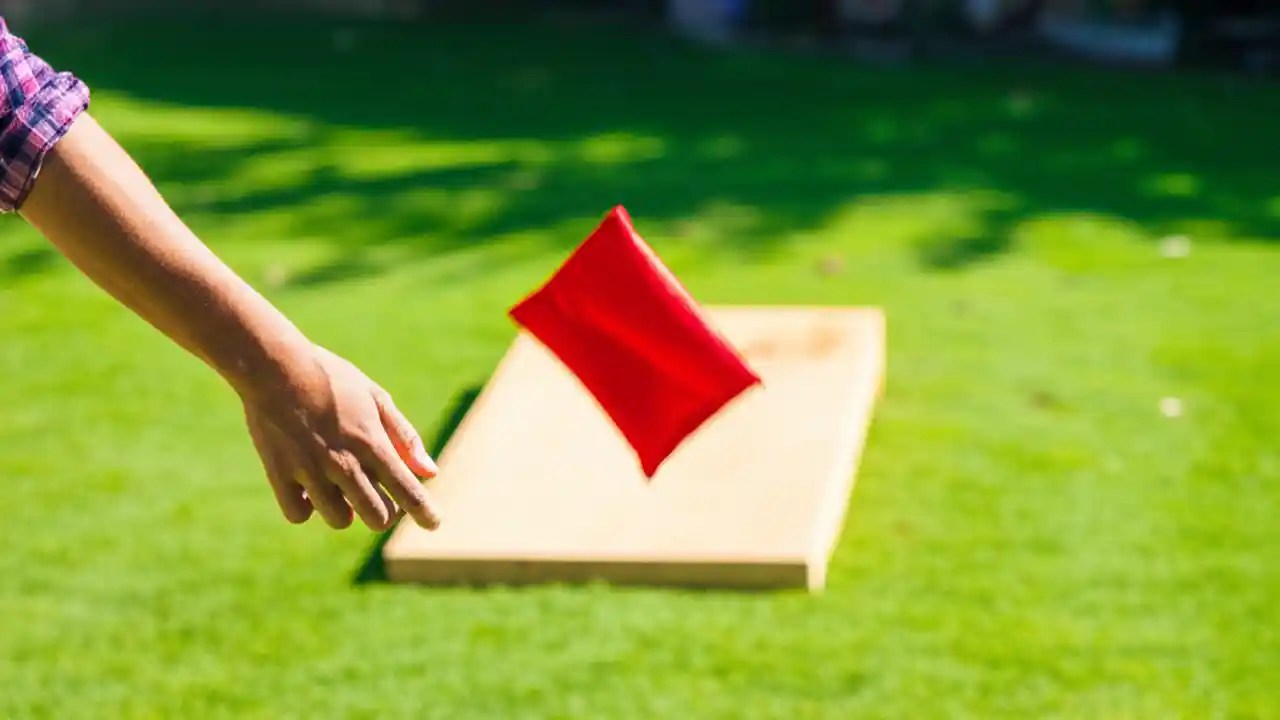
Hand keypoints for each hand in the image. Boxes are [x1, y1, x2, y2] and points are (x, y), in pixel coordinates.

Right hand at [241, 345, 441, 530]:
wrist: (275, 365)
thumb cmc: (331, 379)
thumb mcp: (375, 398)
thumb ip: (404, 437)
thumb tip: (431, 473)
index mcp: (372, 442)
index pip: (407, 490)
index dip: (425, 512)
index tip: (434, 523)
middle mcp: (344, 462)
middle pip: (377, 516)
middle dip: (384, 513)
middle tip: (377, 498)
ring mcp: (311, 470)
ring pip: (339, 520)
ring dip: (344, 510)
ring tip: (338, 487)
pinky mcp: (279, 474)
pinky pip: (298, 514)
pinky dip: (306, 507)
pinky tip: (308, 489)